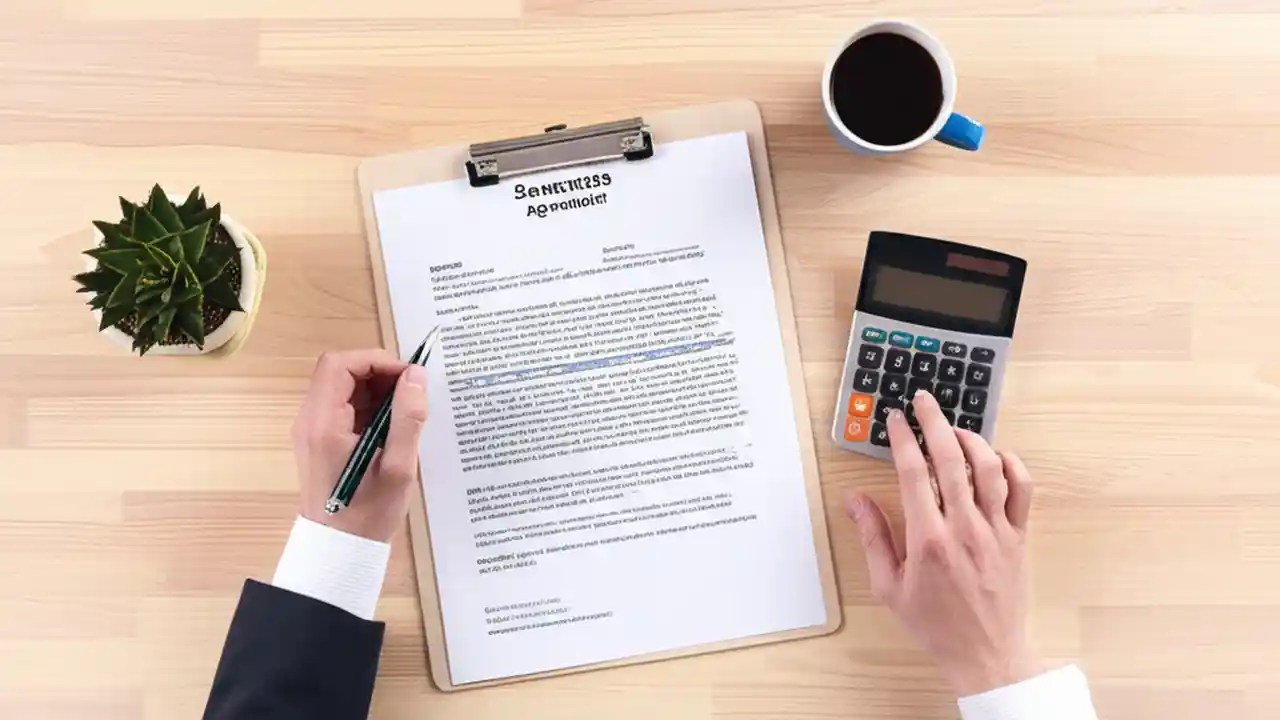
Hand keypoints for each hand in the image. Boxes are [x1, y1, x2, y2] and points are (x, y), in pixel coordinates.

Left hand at [291, 349, 427, 541]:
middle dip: (378, 372)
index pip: (339, 365)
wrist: (339, 547)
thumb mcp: (398, 467)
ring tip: (406, 410)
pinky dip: (368, 404)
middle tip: (411, 392)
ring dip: (375, 388)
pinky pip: (342, 405)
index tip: (408, 377)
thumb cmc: (368, 512)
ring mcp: (311, 429)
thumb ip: (408, 418)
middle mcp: (310, 419)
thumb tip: (417, 376)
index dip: (376, 361)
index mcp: (323, 423)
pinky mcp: (319, 438)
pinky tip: (392, 425)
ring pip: (341, 386)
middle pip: (339, 371)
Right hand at [846, 390, 1041, 695]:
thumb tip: (855, 499)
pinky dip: (1011, 464)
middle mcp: (964, 529)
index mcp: (927, 540)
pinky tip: (995, 457)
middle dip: (935, 421)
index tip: (895, 419)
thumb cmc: (935, 624)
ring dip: (971, 439)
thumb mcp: (888, 586)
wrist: (986, 655)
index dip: (902, 438)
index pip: (912, 472)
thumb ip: (873, 537)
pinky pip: (1023, 489)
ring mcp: (996, 531)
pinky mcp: (1019, 536)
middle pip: (951, 458)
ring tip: (955, 430)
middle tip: (924, 400)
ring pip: (990, 467)